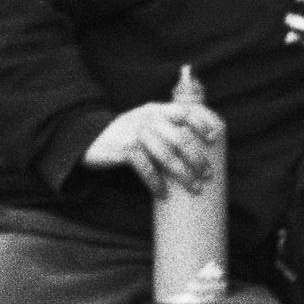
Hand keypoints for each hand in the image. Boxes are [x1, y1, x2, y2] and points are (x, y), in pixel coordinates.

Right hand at [82, 99, 221, 195]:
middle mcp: (149, 118)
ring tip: (194, 188)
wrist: (89, 137)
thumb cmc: (126, 134)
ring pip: (167, 155)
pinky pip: (146, 167)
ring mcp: (136, 133)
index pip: (186, 110)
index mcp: (157, 110)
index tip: (215, 137)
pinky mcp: (124, 149)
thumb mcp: (145, 121)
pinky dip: (156, 182)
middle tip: (207, 174)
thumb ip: (165, 125)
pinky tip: (164, 193)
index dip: (202, 122)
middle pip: (181, 137)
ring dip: (183, 174)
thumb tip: (197, 147)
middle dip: (198, 158)